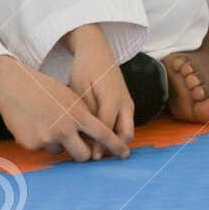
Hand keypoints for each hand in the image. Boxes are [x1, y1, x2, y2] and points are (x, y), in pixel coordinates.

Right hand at [0, 56, 129, 161]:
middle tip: (82, 149)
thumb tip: (93, 135)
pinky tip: (34, 125)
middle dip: (84, 154)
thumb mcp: (70, 97)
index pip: (103, 134)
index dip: (115, 146)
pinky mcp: (31, 145)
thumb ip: (82, 116)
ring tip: (48, 123)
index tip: (124, 154)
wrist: (13, 87)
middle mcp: (64, 129)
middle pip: (83, 155)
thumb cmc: (45, 89)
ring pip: (61, 151)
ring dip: (59, 143)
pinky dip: (42, 141)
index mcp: (78, 114)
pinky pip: (43, 149)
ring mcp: (47, 138)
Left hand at [65, 24, 134, 149]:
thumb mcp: (80, 89)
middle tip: (98, 158)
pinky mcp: (126, 103)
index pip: (107, 128)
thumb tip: (85, 135)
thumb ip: (85, 112)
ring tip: (99, 152)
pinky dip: (116, 134)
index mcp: (112, 97)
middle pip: (126, 133)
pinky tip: (100, 139)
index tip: (90, 158)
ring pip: (127, 130)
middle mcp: (125, 102)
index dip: (99, 145)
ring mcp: (128, 102)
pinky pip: (125, 124)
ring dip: (116, 142)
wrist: (97, 51)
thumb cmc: (85, 69)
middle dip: (115, 148)